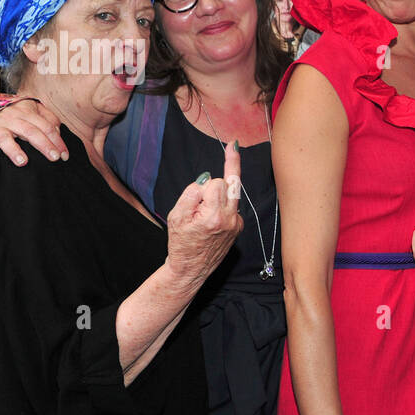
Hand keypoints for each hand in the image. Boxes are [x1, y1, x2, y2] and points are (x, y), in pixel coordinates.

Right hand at [0, 98, 66, 172]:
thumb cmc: (18, 112)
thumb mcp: (36, 109)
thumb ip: (49, 118)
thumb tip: (58, 132)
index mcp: (26, 111)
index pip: (46, 126)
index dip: (57, 141)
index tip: (64, 155)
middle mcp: (11, 118)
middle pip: (30, 131)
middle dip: (44, 145)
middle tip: (54, 157)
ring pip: (4, 138)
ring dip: (14, 150)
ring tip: (23, 162)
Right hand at [165, 140, 243, 284]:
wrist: (191, 269)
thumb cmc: (181, 243)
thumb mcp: (176, 216)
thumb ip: (191, 193)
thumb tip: (207, 179)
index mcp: (214, 216)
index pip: (216, 182)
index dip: (204, 184)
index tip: (228, 148)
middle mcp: (229, 220)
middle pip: (231, 184)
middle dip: (225, 173)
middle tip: (233, 145)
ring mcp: (236, 224)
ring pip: (232, 194)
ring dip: (220, 192)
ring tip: (206, 205)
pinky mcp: (238, 227)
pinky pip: (231, 206)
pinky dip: (221, 205)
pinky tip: (210, 218)